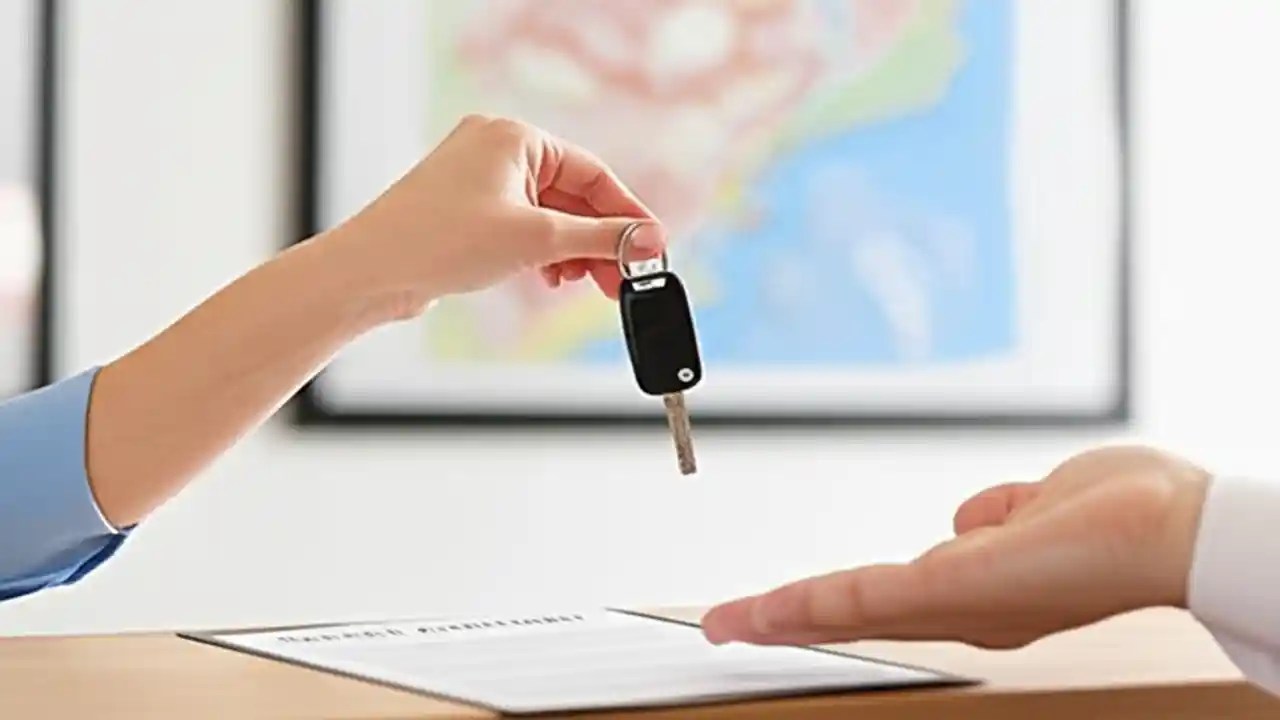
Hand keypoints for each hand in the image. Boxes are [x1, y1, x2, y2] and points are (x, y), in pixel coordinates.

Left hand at [326, 114, 664, 319]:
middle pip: (572, 196)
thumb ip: (601, 238)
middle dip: (599, 241)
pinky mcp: (466, 213)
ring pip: (549, 216)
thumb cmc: (440, 241)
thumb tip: (650, 240)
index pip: (592, 173)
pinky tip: (551, 279)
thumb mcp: (537, 239)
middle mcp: (496, 150)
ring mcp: (479, 182)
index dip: (627, 215)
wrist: (371, 273)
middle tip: (625, 280)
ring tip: (589, 285)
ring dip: (573, 252)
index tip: (653, 248)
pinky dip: (543, 253)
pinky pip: (523, 228)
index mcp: (514, 136)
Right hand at [701, 446, 1210, 648]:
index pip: (891, 597)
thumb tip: (971, 515)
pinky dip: (805, 608)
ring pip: (846, 613)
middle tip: (729, 625)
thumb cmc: (1134, 514)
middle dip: (787, 621)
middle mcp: (962, 610)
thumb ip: (1002, 509)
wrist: (1174, 531)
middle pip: (855, 615)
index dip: (834, 601)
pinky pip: (859, 599)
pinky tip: (764, 612)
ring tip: (729, 624)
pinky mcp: (945, 593)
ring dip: (782, 618)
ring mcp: (951, 606)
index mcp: (983, 589)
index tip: (787, 604)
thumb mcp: (1048, 498)